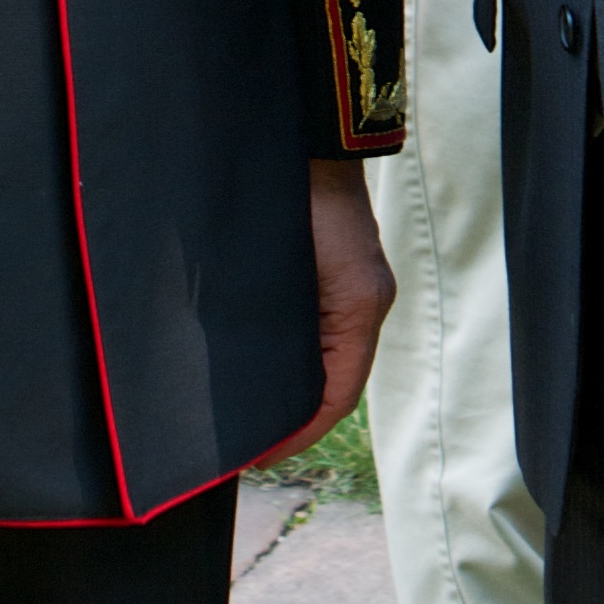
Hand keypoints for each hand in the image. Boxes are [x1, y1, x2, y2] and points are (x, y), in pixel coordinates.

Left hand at [252, 159, 394, 465]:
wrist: (301, 145)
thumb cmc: (307, 202)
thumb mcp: (318, 280)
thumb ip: (309, 342)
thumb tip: (284, 398)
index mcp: (359, 313)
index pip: (335, 398)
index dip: (299, 433)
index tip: (260, 457)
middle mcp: (356, 309)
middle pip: (327, 387)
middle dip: (292, 421)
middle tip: (245, 447)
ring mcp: (341, 293)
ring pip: (314, 363)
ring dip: (288, 392)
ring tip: (244, 420)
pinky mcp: (320, 279)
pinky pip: (307, 336)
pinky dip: (285, 360)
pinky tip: (251, 369)